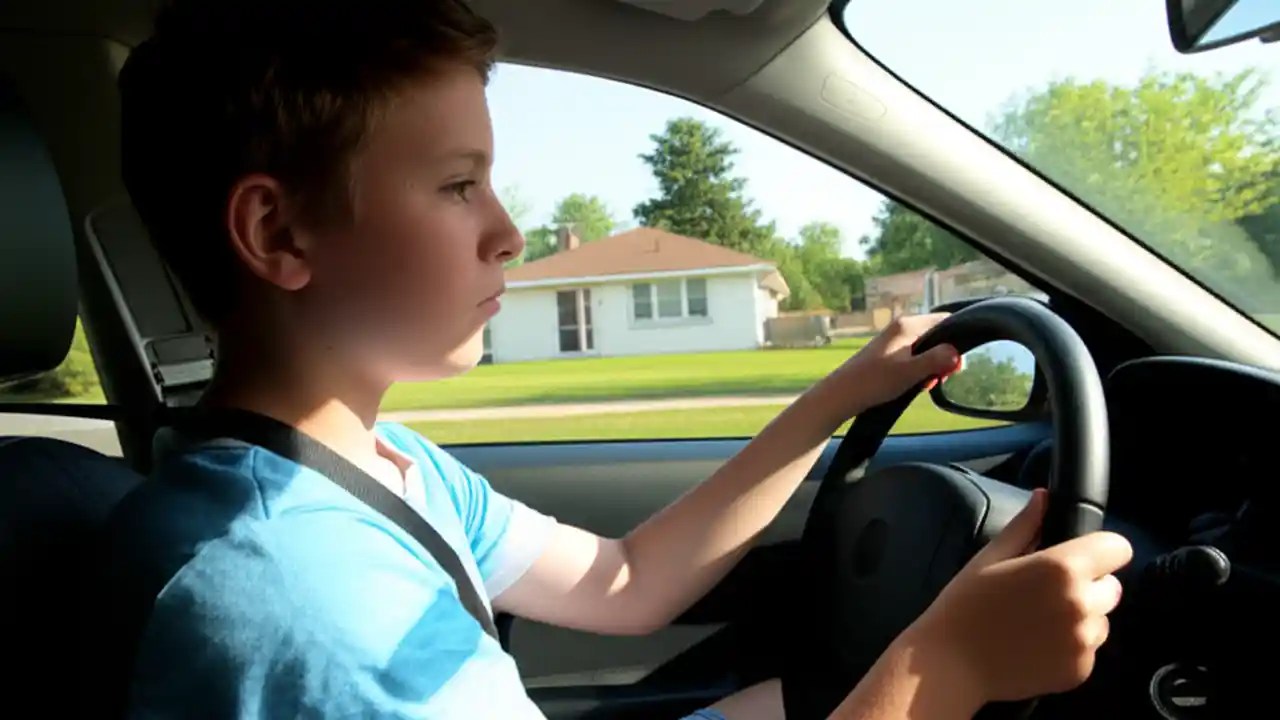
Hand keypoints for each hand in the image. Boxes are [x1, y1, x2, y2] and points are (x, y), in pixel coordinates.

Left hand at [821, 313, 960, 413]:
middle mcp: (901, 327)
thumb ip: (936, 360)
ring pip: (926, 349)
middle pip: (937, 336)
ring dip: (932, 367)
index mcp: (907, 325)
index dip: (957, 340)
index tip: (956, 365)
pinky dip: (919, 370)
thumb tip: (957, 354)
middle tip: (940, 378)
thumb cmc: (874, 381)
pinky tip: (915, 384)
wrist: (842, 394)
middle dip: (944, 357)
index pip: (945, 320)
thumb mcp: (910, 372)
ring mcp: (894, 340)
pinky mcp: (889, 354)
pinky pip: (914, 357)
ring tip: (925, 384)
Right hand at [903, 489, 1132, 705]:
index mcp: (1062, 568)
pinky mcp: (1081, 670)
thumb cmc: (965, 604)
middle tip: (1047, 592)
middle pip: (1113, 586)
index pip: (1118, 547)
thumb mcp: (991, 556)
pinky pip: (1089, 649)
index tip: (1081, 556)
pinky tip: (1037, 644)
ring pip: (1102, 619)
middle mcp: (1081, 604)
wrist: (951, 663)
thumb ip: (1026, 524)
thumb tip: (1044, 497)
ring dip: (1082, 617)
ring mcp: (1083, 641)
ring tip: (1039, 621)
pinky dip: (1071, 647)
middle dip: (1089, 585)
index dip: (1100, 549)